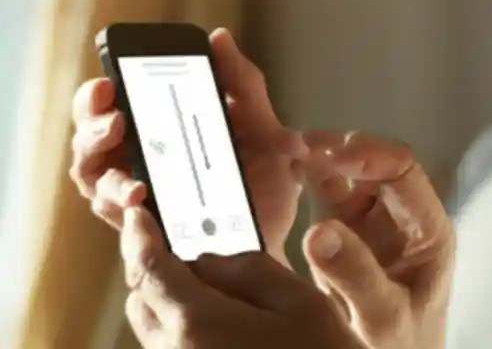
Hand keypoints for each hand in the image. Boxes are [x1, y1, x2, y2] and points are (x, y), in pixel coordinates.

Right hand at [69, 29, 308, 261]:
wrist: (273, 246)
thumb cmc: (264, 187)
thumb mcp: (265, 132)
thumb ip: (245, 87)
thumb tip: (219, 37)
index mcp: (161, 128)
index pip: (113, 100)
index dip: (98, 91)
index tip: (108, 80)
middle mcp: (137, 156)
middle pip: (89, 132)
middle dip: (91, 121)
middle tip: (114, 118)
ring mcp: (133, 190)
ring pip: (90, 172)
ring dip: (104, 166)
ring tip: (132, 167)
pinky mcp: (137, 226)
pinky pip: (112, 211)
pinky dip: (121, 200)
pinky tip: (140, 195)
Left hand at [121, 207, 356, 348]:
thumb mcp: (302, 301)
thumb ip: (247, 268)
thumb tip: (206, 258)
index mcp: (197, 323)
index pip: (148, 268)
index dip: (138, 235)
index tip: (137, 212)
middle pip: (142, 300)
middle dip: (157, 270)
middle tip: (190, 249)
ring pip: (155, 331)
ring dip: (173, 304)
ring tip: (221, 293)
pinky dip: (188, 332)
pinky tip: (231, 329)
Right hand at [300, 131, 454, 348]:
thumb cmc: (400, 344)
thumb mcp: (382, 314)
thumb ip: (355, 274)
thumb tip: (319, 230)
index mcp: (427, 228)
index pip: (404, 171)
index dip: (370, 154)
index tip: (332, 153)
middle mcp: (402, 215)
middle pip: (375, 163)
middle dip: (340, 147)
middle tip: (300, 142)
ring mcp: (372, 220)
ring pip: (349, 172)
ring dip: (321, 156)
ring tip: (287, 146)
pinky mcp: (345, 230)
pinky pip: (327, 191)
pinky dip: (306, 175)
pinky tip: (286, 165)